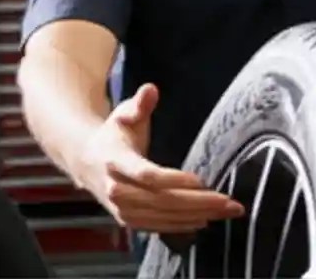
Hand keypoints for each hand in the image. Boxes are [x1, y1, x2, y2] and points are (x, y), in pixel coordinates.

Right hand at [76, 83, 243, 232]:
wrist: (87, 161)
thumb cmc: (114, 134)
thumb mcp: (124, 114)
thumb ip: (139, 104)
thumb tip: (151, 89)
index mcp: (114, 160)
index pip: (146, 174)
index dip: (173, 179)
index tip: (201, 180)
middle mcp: (116, 189)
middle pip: (160, 200)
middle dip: (197, 202)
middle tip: (228, 201)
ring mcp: (121, 209)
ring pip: (162, 217)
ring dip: (197, 216)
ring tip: (226, 211)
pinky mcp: (127, 220)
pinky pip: (157, 227)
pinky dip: (182, 225)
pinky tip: (205, 221)